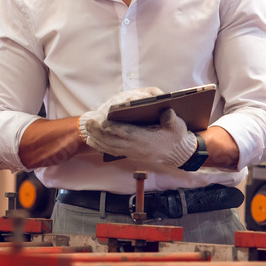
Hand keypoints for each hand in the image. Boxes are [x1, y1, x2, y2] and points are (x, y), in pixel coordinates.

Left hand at [80, 93, 197, 167]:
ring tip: (88, 129)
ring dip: (98, 139)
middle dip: (100, 133)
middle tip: (89, 122)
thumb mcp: (178, 126)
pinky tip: (93, 140)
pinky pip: (113, 152)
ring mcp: (133, 153)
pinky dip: (101, 147)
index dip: (114, 128)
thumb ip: (172, 119)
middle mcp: (137, 148)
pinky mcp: (130, 154)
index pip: (127, 134)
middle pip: (114, 141)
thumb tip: (167, 111)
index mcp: (147, 140)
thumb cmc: (176, 137)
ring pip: (111, 147)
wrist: (178, 154)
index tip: (103, 121)